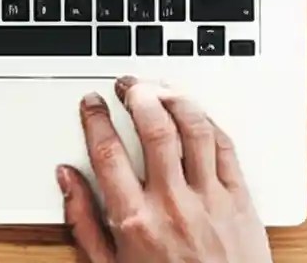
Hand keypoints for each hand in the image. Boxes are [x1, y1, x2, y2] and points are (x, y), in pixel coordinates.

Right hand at [57, 77, 272, 262]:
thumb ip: (83, 220)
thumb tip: (66, 178)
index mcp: (135, 221)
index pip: (108, 151)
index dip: (95, 118)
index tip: (92, 103)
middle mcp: (172, 204)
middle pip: (154, 128)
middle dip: (137, 94)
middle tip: (127, 85)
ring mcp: (210, 199)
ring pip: (193, 127)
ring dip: (174, 97)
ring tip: (159, 88)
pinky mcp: (240, 199)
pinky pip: (224, 145)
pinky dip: (207, 121)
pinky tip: (193, 113)